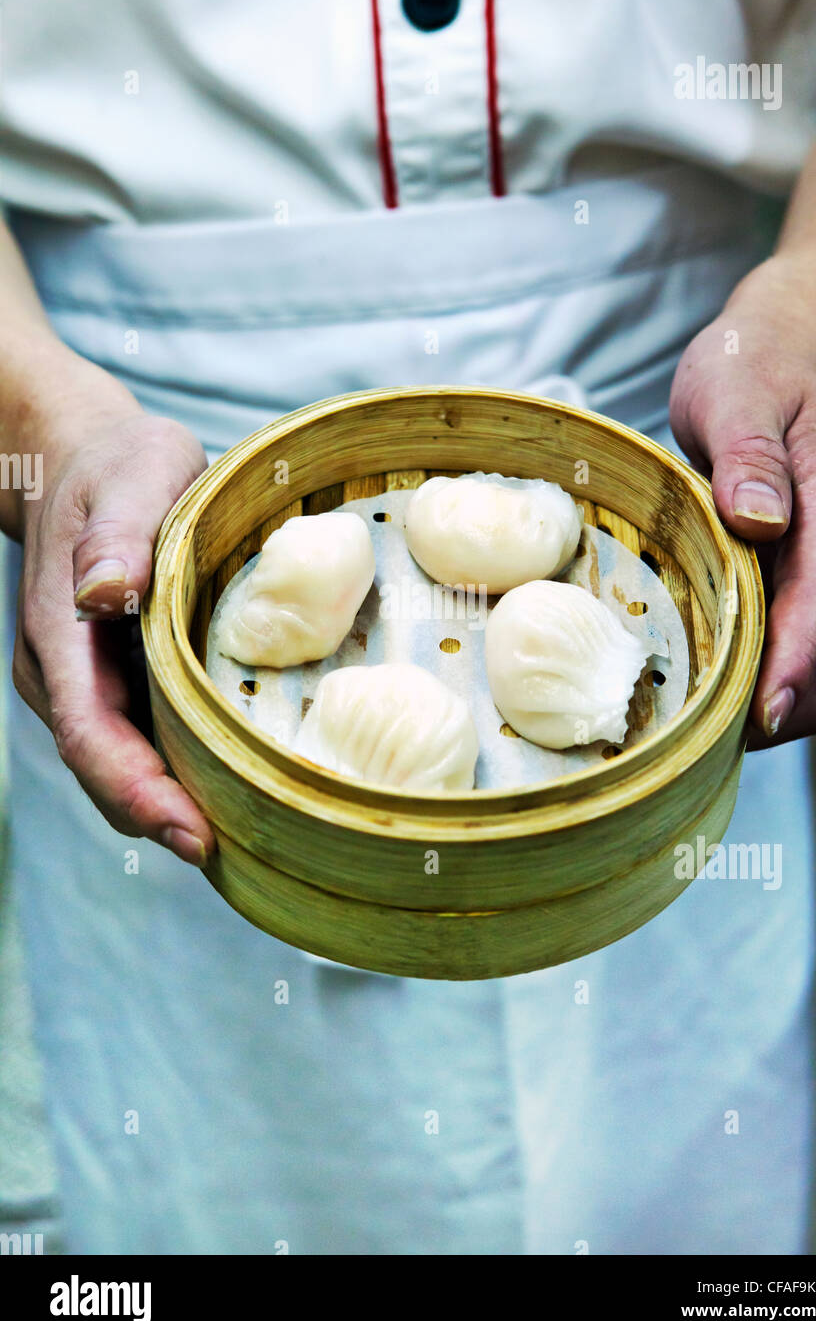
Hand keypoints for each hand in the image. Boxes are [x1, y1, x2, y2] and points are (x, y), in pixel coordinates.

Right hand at [11, 360, 213, 862]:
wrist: (86, 460)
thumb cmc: (116, 464)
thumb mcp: (130, 475)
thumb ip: (116, 535)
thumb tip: (106, 593)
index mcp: (61, 633)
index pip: (90, 733)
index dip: (136, 791)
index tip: (193, 834)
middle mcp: (65, 672)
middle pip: (108, 770)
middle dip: (165, 820)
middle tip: (241, 860)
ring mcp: (88, 681)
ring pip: (125, 764)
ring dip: (176, 807)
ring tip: (249, 846)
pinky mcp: (116, 680)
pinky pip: (144, 739)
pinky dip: (183, 774)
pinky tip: (237, 794)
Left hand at [670, 256, 815, 746]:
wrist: (780, 348)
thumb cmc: (752, 365)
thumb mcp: (736, 393)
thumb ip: (748, 455)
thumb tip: (760, 520)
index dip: (797, 661)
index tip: (767, 714)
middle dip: (783, 704)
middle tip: (709, 742)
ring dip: (773, 699)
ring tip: (704, 727)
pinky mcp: (806, 576)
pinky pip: (797, 643)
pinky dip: (764, 675)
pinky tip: (715, 686)